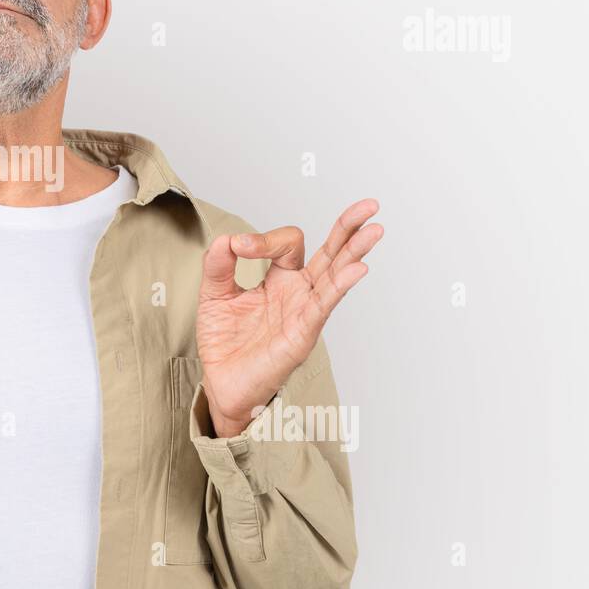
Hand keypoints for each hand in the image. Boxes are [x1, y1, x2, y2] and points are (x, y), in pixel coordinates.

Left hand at [196, 199, 381, 437]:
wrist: (222, 382)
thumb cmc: (226, 341)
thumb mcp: (214, 294)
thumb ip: (218, 265)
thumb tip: (228, 239)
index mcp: (280, 279)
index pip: (287, 244)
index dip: (263, 239)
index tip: (237, 248)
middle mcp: (299, 291)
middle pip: (331, 252)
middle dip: (348, 227)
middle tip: (369, 206)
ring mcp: (304, 311)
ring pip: (336, 275)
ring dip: (354, 251)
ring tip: (374, 230)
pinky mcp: (303, 332)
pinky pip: (325, 304)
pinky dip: (341, 285)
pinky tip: (358, 268)